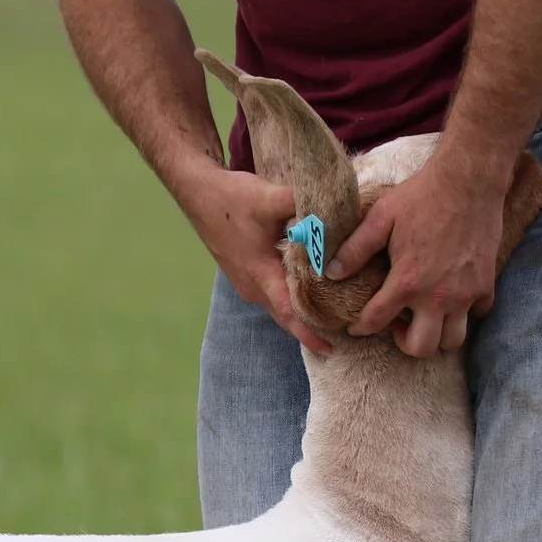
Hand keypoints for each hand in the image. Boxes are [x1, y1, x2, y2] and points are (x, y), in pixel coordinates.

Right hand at [170, 160, 328, 354]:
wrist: (198, 193)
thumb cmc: (230, 199)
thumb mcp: (269, 197)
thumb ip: (304, 205)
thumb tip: (335, 209)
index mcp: (259, 273)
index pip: (288, 312)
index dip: (308, 333)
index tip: (329, 349)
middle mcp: (252, 285)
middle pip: (285, 316)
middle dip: (311, 328)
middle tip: (343, 332)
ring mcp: (246, 282)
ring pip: (278, 305)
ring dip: (300, 312)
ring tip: (331, 314)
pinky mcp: (245, 274)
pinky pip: (271, 294)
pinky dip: (289, 297)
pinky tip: (308, 288)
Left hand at [327, 153, 510, 357]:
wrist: (469, 181)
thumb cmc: (422, 197)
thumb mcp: (380, 217)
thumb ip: (355, 249)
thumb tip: (331, 271)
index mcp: (407, 282)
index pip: (376, 322)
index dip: (361, 328)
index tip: (358, 326)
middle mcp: (437, 296)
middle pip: (421, 348)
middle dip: (404, 344)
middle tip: (397, 325)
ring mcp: (465, 294)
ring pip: (452, 341)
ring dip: (436, 335)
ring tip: (424, 316)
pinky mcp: (486, 285)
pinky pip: (476, 315)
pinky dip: (464, 314)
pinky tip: (451, 297)